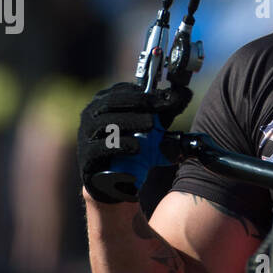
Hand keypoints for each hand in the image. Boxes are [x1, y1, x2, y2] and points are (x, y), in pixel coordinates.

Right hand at [77, 82, 192, 202]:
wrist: (118, 181)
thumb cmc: (134, 147)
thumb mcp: (153, 128)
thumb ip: (166, 111)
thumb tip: (185, 93)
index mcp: (104, 102)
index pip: (121, 91)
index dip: (142, 93)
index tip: (162, 100)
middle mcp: (91, 115)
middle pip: (111, 102)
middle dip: (136, 103)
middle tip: (158, 108)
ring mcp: (86, 135)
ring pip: (105, 123)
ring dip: (130, 122)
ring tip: (151, 125)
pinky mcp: (86, 156)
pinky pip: (101, 148)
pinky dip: (119, 146)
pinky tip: (136, 147)